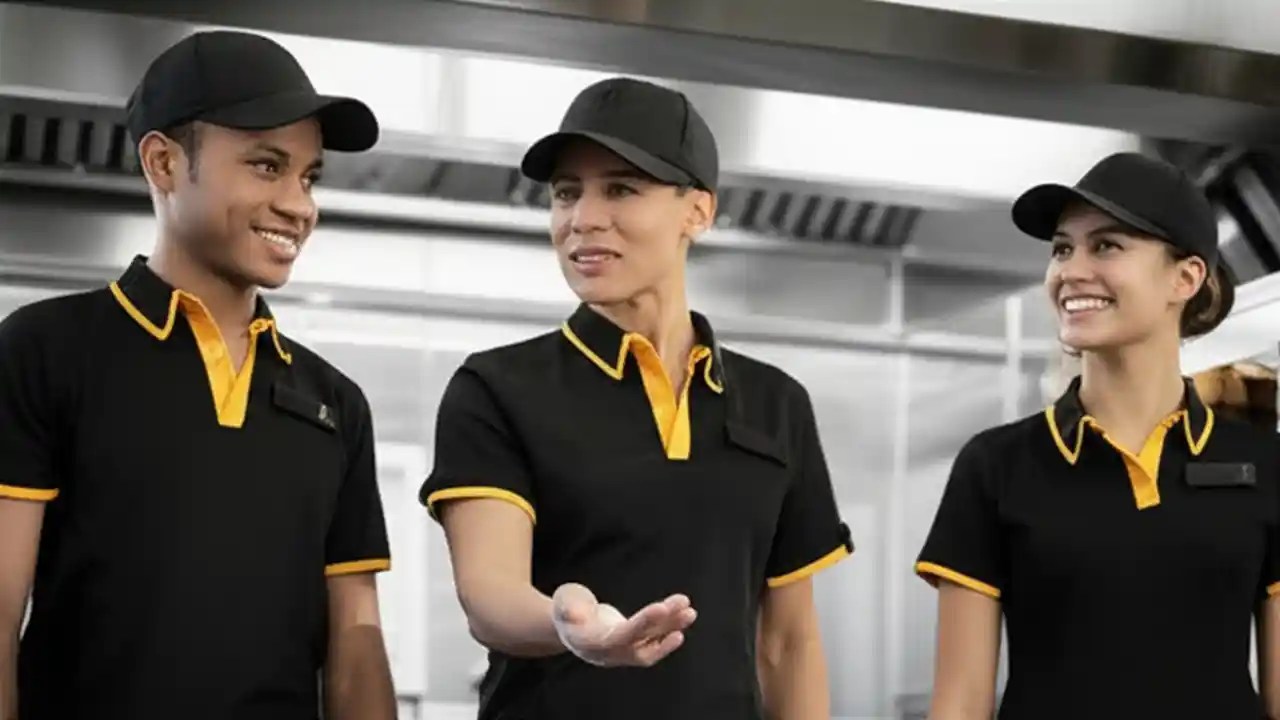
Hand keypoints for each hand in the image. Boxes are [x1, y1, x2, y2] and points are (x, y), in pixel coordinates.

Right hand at [551, 583, 696, 667]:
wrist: (570, 627)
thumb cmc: (567, 611)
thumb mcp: (563, 604)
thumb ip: (568, 608)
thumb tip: (573, 613)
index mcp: (594, 644)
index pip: (623, 635)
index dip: (643, 622)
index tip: (661, 608)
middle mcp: (612, 652)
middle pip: (642, 640)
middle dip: (665, 624)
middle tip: (686, 609)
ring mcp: (625, 650)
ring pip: (652, 640)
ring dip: (673, 626)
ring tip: (690, 611)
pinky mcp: (635, 644)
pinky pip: (655, 639)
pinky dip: (670, 628)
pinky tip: (684, 616)